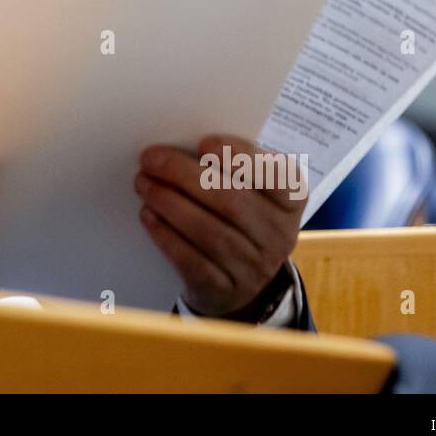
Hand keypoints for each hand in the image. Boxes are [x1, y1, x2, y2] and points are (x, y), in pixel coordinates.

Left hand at [135, 134, 305, 319]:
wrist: (241, 279)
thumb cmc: (240, 216)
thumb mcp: (251, 190)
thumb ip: (230, 166)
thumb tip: (181, 145)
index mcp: (292, 200)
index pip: (276, 176)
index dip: (242, 158)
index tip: (204, 143)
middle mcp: (280, 236)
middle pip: (232, 202)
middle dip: (185, 176)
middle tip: (151, 159)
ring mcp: (255, 268)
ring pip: (210, 233)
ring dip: (170, 203)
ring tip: (144, 183)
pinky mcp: (226, 291)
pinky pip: (194, 262)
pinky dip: (167, 236)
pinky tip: (148, 215)